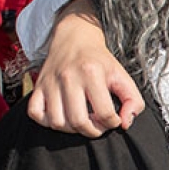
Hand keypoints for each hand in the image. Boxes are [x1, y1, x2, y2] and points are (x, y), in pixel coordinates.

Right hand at [27, 0, 145, 137]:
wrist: (75, 38)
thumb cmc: (99, 60)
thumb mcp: (122, 75)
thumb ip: (133, 100)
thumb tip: (125, 124)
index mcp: (92, 73)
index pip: (104, 113)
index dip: (112, 123)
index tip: (113, 119)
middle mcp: (69, 77)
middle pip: (78, 121)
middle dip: (92, 131)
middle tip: (97, 124)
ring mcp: (50, 83)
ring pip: (57, 122)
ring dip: (71, 129)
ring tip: (81, 121)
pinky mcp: (38, 87)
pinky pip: (35, 114)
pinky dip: (47, 122)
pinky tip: (61, 116)